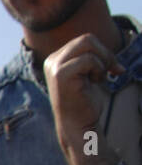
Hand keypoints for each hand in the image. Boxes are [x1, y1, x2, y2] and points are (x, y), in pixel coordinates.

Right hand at [45, 32, 123, 164]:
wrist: (77, 126)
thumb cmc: (84, 102)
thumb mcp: (86, 74)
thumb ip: (89, 57)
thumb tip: (106, 48)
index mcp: (55, 60)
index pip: (84, 40)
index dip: (102, 51)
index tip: (110, 68)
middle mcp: (51, 61)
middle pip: (86, 39)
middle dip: (105, 53)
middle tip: (111, 70)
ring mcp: (54, 67)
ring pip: (88, 44)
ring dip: (102, 61)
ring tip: (100, 78)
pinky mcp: (61, 75)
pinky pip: (88, 59)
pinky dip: (99, 69)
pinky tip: (95, 82)